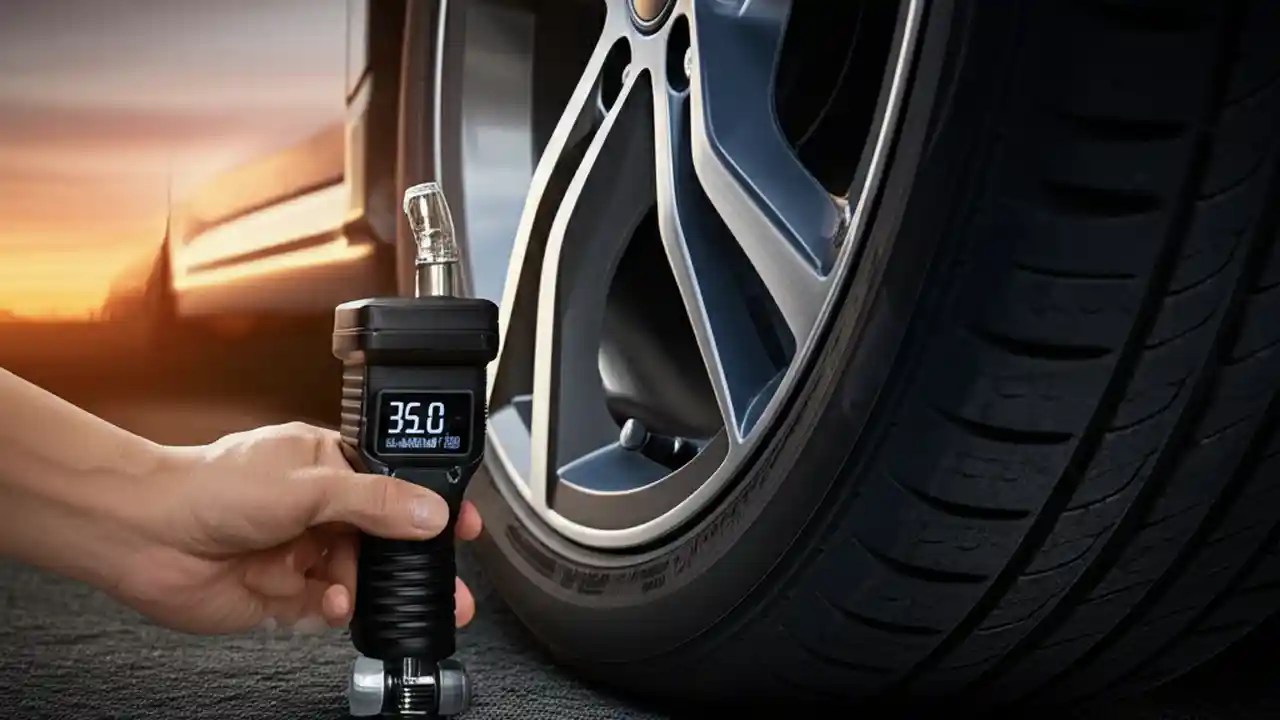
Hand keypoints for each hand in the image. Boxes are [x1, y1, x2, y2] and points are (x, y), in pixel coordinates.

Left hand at [107, 421, 480, 635]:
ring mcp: (303, 551)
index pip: (396, 482)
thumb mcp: (309, 485)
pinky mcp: (284, 594)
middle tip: (447, 585)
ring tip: (366, 597)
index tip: (463, 524)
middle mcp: (320, 508)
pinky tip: (331, 605)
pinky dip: (336, 610)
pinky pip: (329, 608)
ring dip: (368, 590)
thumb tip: (431, 512)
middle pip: (384, 537)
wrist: (146, 535)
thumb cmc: (211, 488)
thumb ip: (375, 501)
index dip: (430, 504)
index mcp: (330, 465)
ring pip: (360, 577)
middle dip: (414, 563)